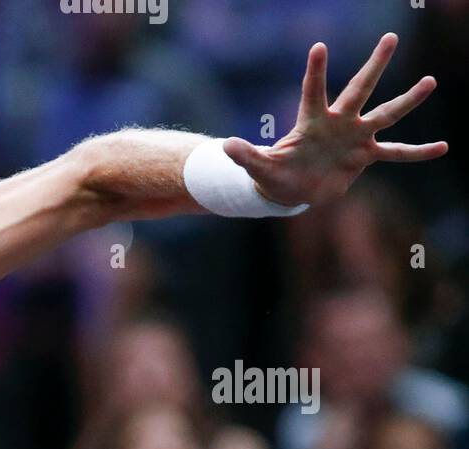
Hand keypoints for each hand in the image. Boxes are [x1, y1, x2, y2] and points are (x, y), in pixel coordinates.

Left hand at [224, 33, 446, 208]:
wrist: (292, 190)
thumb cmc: (275, 175)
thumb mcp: (259, 167)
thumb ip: (246, 156)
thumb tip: (226, 147)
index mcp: (311, 122)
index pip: (313, 92)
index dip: (316, 72)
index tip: (319, 47)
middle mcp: (338, 123)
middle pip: (359, 90)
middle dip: (374, 66)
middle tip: (390, 38)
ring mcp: (355, 137)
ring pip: (385, 114)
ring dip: (408, 100)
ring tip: (431, 81)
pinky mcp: (365, 156)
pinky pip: (396, 153)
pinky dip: (417, 152)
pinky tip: (442, 148)